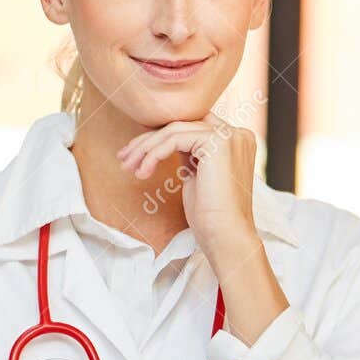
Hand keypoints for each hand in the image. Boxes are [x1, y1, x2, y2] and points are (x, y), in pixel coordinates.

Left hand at [116, 114, 259, 263]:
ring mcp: (229, 136)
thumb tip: (164, 143)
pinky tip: (142, 172)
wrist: (224, 234)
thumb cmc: (209, 214)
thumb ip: (190, 155)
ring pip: (174, 131)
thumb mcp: (197, 176)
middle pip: (181, 126)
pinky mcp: (217, 142)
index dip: (160, 135)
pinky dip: (153, 154)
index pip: (190, 126)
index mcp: (234, 140)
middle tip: (124, 158)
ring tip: (127, 167)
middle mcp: (236, 133)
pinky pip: (174, 140)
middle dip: (147, 141)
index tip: (135, 151)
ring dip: (144, 149)